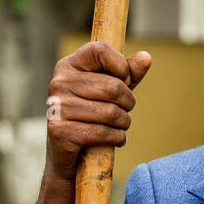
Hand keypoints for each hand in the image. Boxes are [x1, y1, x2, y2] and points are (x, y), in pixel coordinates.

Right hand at [45, 41, 151, 181]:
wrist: (69, 153)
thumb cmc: (93, 114)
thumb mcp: (112, 90)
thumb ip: (129, 72)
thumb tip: (146, 57)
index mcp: (69, 65)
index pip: (100, 50)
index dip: (121, 65)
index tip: (125, 80)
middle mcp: (58, 82)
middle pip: (113, 87)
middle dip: (128, 102)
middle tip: (125, 110)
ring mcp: (57, 107)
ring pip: (111, 112)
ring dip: (124, 123)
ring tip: (120, 125)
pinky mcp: (59, 131)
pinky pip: (102, 132)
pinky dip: (117, 138)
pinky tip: (116, 138)